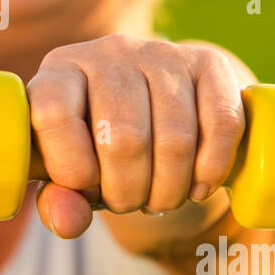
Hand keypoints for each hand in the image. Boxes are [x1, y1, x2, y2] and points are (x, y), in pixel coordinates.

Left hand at [25, 35, 245, 238]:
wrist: (153, 106)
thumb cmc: (98, 146)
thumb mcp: (67, 172)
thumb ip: (57, 201)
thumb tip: (67, 223)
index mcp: (60, 71)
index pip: (54, 114)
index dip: (71, 168)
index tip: (87, 190)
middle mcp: (108, 52)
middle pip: (123, 137)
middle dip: (128, 191)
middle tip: (129, 203)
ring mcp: (161, 52)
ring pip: (175, 139)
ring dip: (169, 189)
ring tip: (160, 199)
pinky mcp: (207, 61)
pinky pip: (221, 123)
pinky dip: (211, 170)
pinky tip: (198, 186)